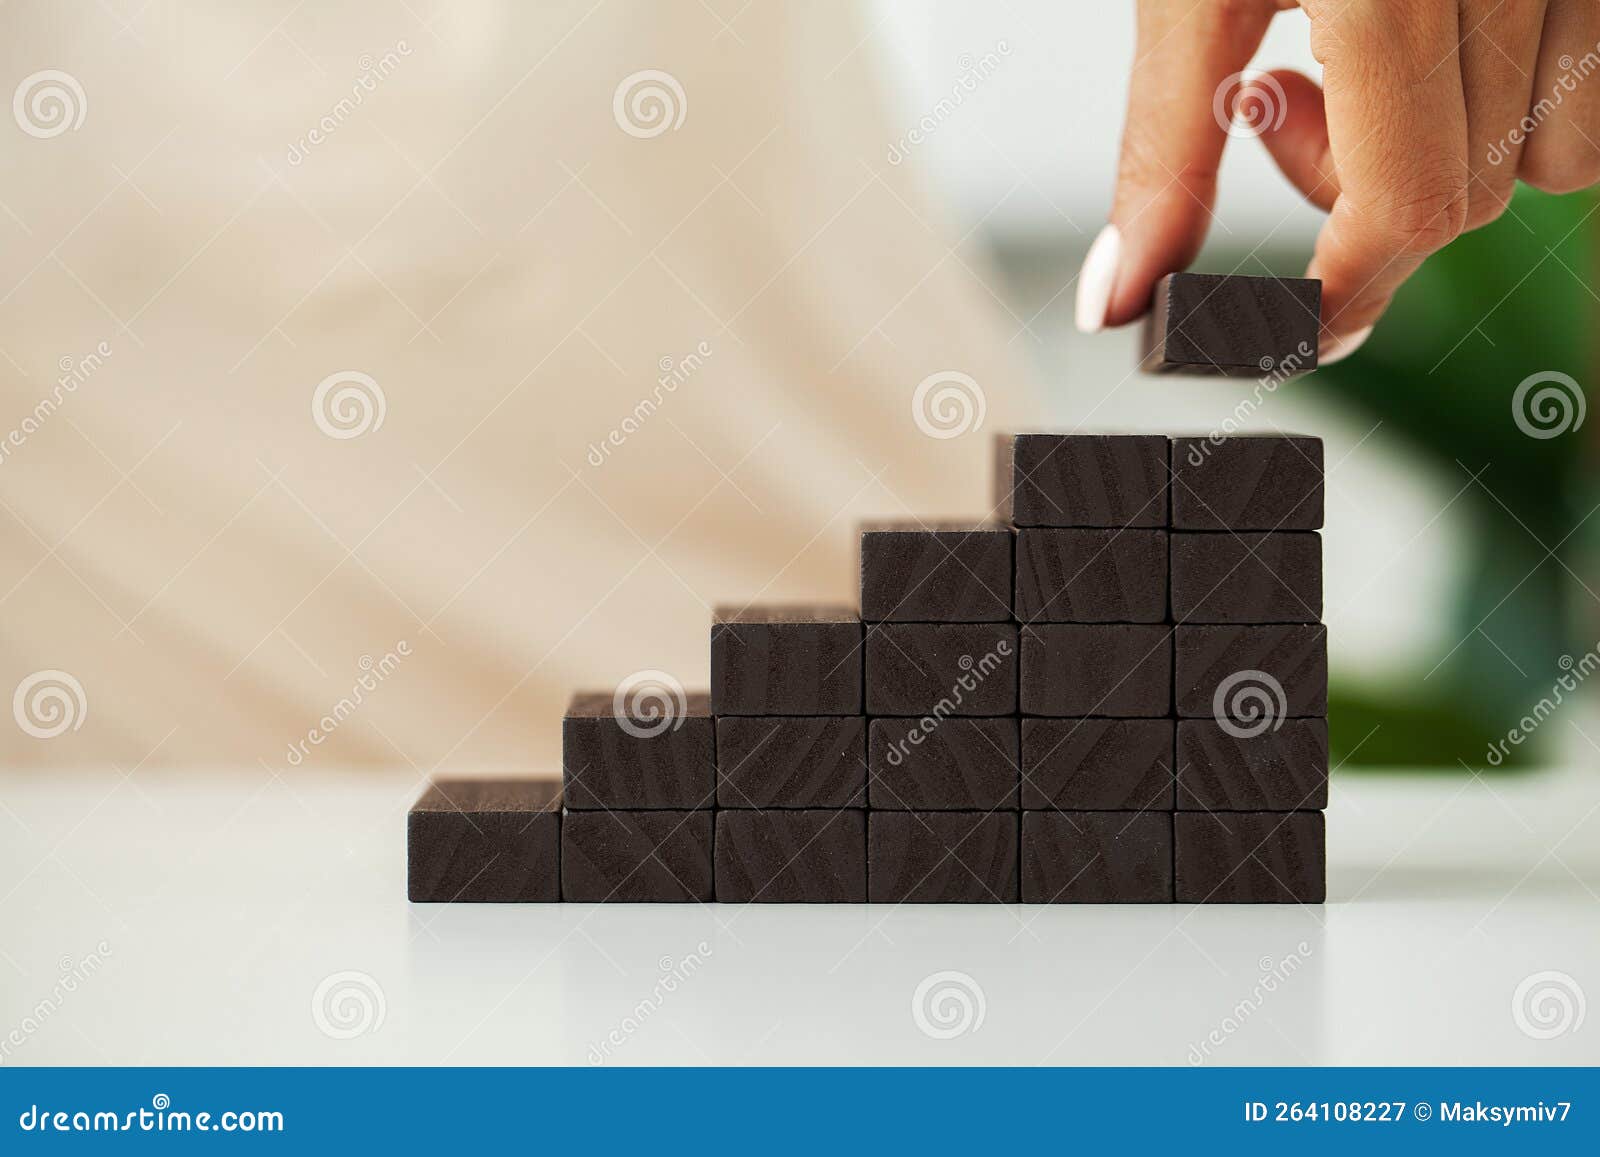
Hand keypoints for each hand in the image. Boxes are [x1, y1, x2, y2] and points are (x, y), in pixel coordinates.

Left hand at [1076, 0, 1599, 362]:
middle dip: (1360, 202)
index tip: (1291, 323)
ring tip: (1364, 53)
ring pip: (1551, 155)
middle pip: (1470, 197)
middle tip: (1278, 105)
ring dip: (1448, 153)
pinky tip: (1444, 30)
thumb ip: (1163, 149)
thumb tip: (1124, 297)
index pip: (1409, 209)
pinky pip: (1594, 84)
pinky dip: (1519, 98)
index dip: (1342, 291)